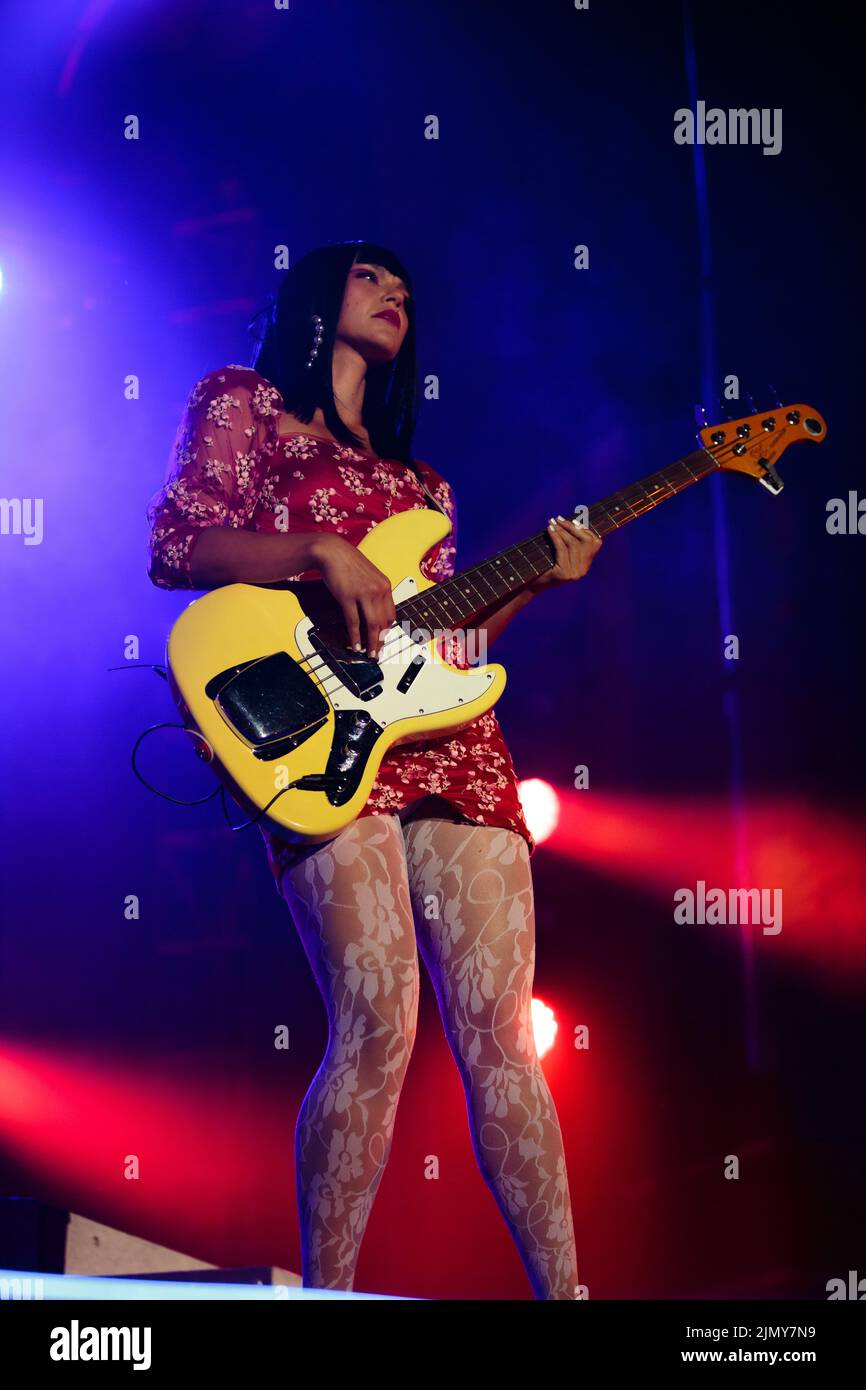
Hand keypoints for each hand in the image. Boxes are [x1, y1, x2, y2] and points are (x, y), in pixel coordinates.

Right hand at [308, 533, 395, 657]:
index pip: (391, 614)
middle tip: (377, 652)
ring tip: (369, 653)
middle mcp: (378, 590)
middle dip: (381, 640)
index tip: (384, 639)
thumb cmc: (347, 562)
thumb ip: (374, 592)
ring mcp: (364, 594)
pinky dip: (355, 637)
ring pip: (371, 625)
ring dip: (371, 643)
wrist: (331, 551)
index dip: (388, 630)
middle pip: (384, 622)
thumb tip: (375, 613)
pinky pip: (354, 622)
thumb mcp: (369, 576)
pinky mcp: (348, 597)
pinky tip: (355, 644)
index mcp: (385, 585)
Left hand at [527, 515, 602, 594]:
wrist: (531, 585)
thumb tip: (574, 520)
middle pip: (586, 542)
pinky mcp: (564, 574)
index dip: (584, 529)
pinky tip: (550, 529)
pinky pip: (562, 549)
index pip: (595, 543)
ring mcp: (575, 573)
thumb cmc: (544, 565)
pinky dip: (556, 536)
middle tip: (559, 519)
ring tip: (552, 522)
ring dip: (562, 530)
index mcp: (586, 565)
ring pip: (573, 544)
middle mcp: (583, 570)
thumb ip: (569, 542)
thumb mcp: (560, 553)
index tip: (572, 520)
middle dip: (572, 527)